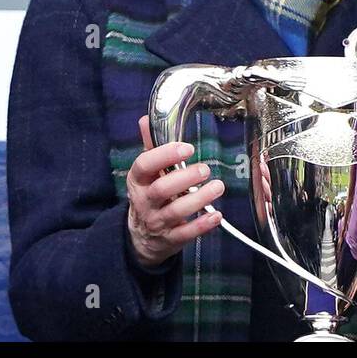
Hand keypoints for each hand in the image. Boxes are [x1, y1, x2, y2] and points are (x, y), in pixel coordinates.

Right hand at [126, 115, 223, 267]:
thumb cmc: (150, 196)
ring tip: (218, 186)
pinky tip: (216, 215)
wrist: (141, 238)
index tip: (187, 148)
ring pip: (175, 211)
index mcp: (138, 180)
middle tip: (205, 169)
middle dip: (185, 178)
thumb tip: (146, 118)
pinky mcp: (170, 239)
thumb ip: (151, 147)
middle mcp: (144, 201)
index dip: (164, 155)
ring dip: (199, 199)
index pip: (144, 165)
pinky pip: (185, 234)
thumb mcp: (146, 173)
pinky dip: (202, 225)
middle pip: (161, 189)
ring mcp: (157, 222)